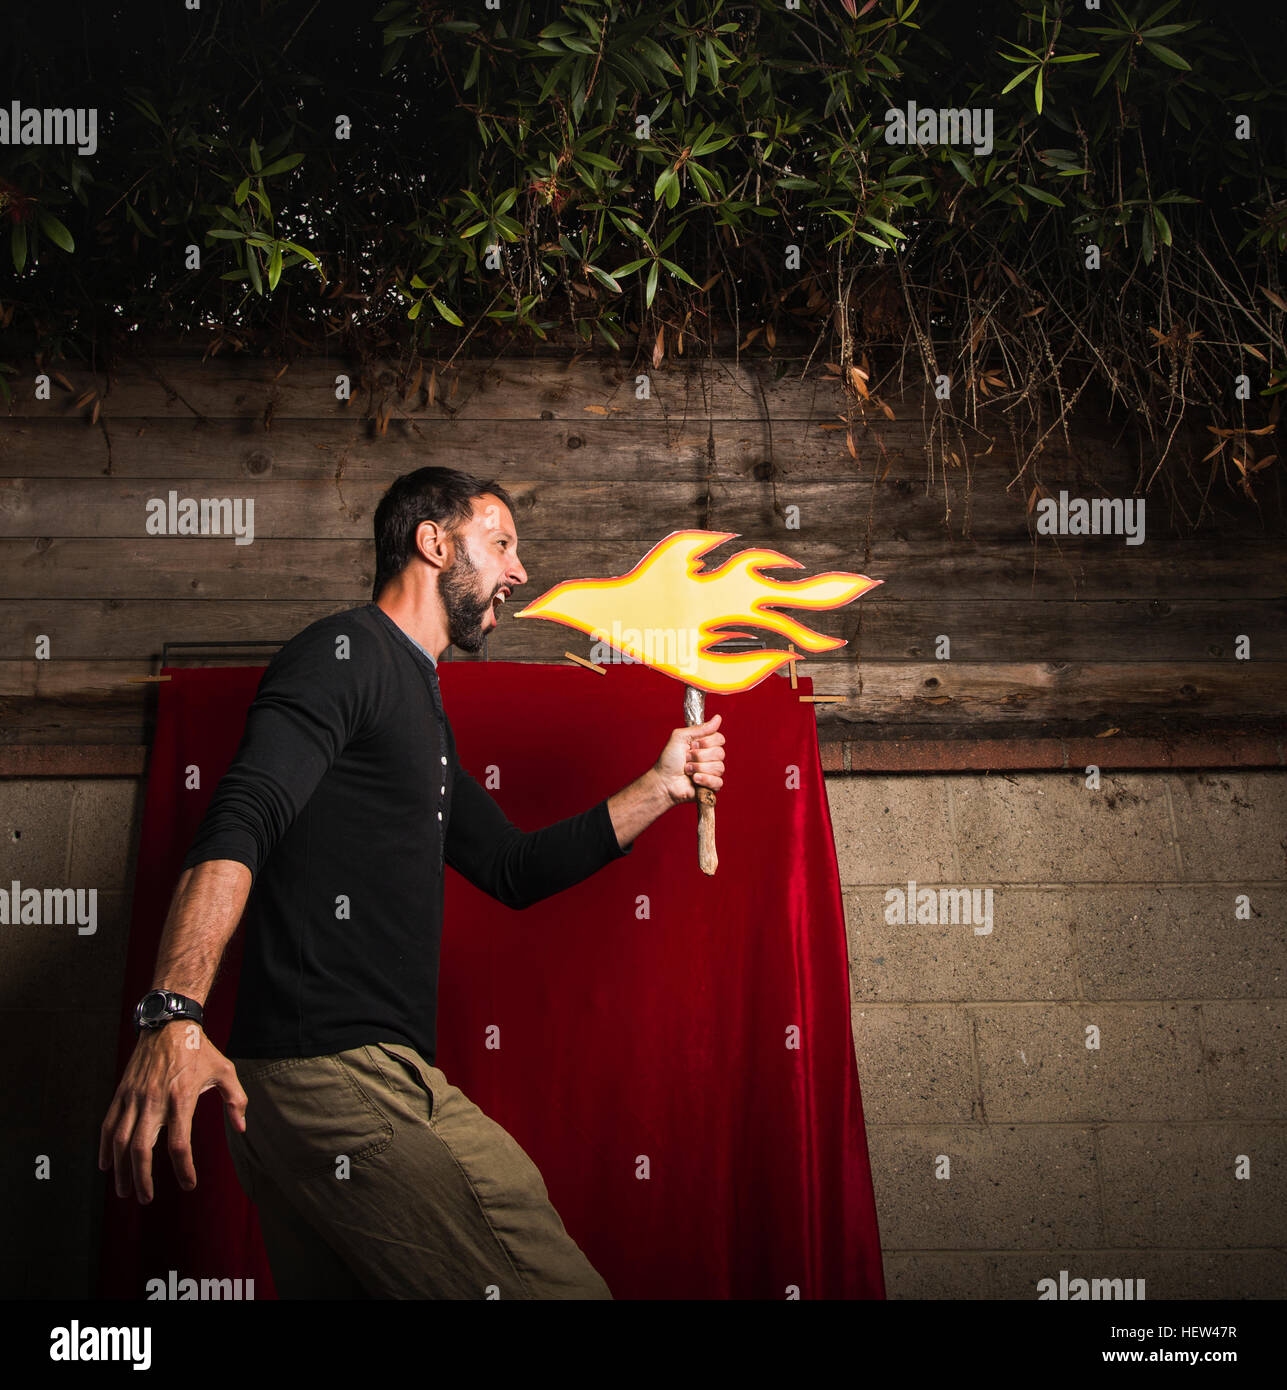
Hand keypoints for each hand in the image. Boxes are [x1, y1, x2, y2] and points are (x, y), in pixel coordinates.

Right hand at [98, 1024, 246, 1203]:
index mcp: (181, 1098)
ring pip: (119, 1140)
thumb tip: (241, 1127)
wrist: (170, 1023)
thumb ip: (236, 1099)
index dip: (183, 1169)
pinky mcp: (122, 1092)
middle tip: (145, 1198)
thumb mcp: (226, 1070)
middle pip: (141, 1149)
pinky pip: (108, 1124)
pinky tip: (106, 1164)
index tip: (188, 1185)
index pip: (179, 1144)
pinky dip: (105, 1147)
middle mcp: (154, 1100)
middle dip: (141, 1178)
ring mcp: (134, 1097)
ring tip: (123, 1190)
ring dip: (120, 1169)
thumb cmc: (200, 1049)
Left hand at [653, 713, 724, 805]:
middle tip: (686, 758)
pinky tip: (694, 780)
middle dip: (699, 756)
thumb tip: (718, 718)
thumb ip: (700, 728)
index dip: (706, 742)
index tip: (692, 745)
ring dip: (699, 768)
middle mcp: (710, 757)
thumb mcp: (680, 737)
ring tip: (687, 770)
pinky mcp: (712, 786)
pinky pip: (718, 782)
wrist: (663, 780)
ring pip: (719, 767)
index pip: (719, 738)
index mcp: (705, 744)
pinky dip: (704, 780)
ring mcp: (712, 772)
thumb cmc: (669, 760)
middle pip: (720, 753)